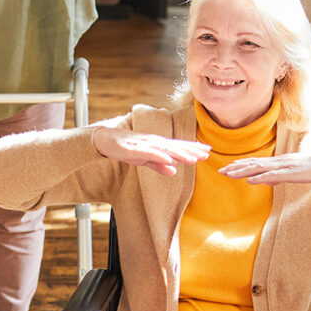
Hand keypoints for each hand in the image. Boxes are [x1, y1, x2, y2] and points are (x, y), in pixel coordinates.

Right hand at [92, 127, 210, 175]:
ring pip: (165, 150)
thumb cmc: (124, 148)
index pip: (177, 147)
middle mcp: (153, 142)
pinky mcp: (133, 149)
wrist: (103, 140)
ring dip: (179, 153)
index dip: (192, 148)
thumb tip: (174, 170)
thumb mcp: (144, 159)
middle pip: (175, 147)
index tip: (208, 151)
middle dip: (191, 150)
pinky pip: (148, 153)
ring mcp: (143, 144)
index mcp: (157, 145)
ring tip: (193, 158)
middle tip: (207, 154)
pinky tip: (169, 160)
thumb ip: (158, 165)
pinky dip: (159, 156)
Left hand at [220, 148, 310, 184]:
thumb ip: (277, 177)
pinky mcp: (292, 172)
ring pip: (260, 168)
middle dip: (236, 168)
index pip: (255, 163)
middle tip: (220, 171)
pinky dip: (261, 177)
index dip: (240, 165)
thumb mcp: (292, 173)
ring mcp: (285, 166)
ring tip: (230, 174)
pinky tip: (251, 180)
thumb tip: (264, 181)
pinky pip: (274, 175)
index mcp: (278, 162)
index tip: (226, 168)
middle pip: (253, 164)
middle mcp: (278, 161)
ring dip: (243, 171)